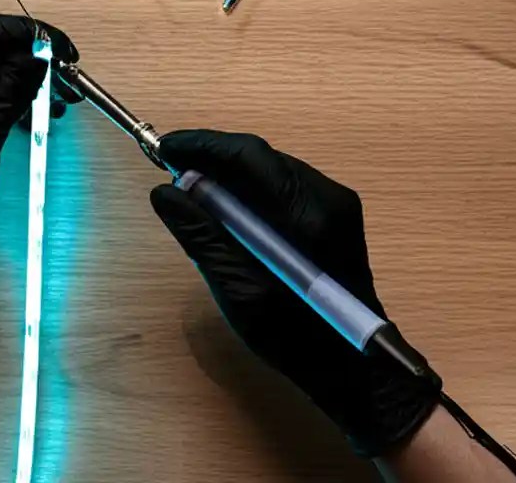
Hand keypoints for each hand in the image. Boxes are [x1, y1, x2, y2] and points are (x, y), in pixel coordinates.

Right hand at [149, 130, 439, 457]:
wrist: (352, 369)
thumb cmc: (294, 337)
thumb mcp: (237, 289)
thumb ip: (201, 236)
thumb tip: (164, 193)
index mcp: (308, 214)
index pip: (250, 156)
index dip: (203, 146)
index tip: (163, 148)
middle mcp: (328, 198)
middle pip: (262, 158)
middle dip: (213, 159)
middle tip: (170, 170)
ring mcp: (335, 207)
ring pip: (271, 171)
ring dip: (230, 176)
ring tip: (191, 191)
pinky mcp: (334, 219)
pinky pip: (283, 190)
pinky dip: (250, 193)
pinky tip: (225, 211)